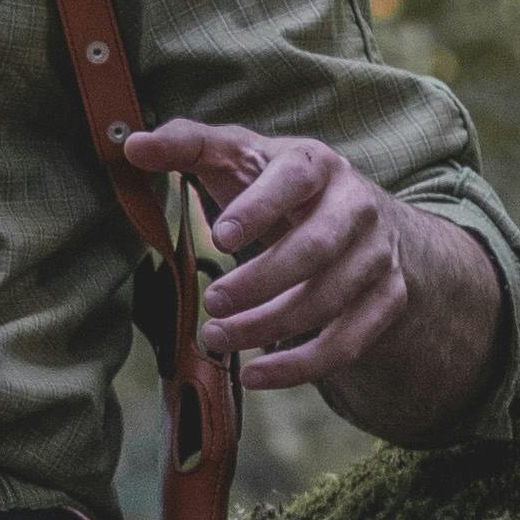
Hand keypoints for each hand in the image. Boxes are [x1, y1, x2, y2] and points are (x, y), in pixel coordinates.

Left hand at [119, 115, 406, 391]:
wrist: (361, 218)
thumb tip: (132, 145)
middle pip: (315, 248)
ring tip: (217, 337)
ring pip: (329, 300)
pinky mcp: (386, 301)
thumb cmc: (280, 186)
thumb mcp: (240, 158)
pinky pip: (347, 343)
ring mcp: (377, 256)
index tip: (219, 237)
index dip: (259, 207)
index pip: (293, 180)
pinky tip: (256, 375)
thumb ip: (189, 146)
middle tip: (211, 303)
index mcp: (316, 165)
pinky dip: (300, 367)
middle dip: (260, 281)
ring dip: (269, 326)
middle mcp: (357, 207)